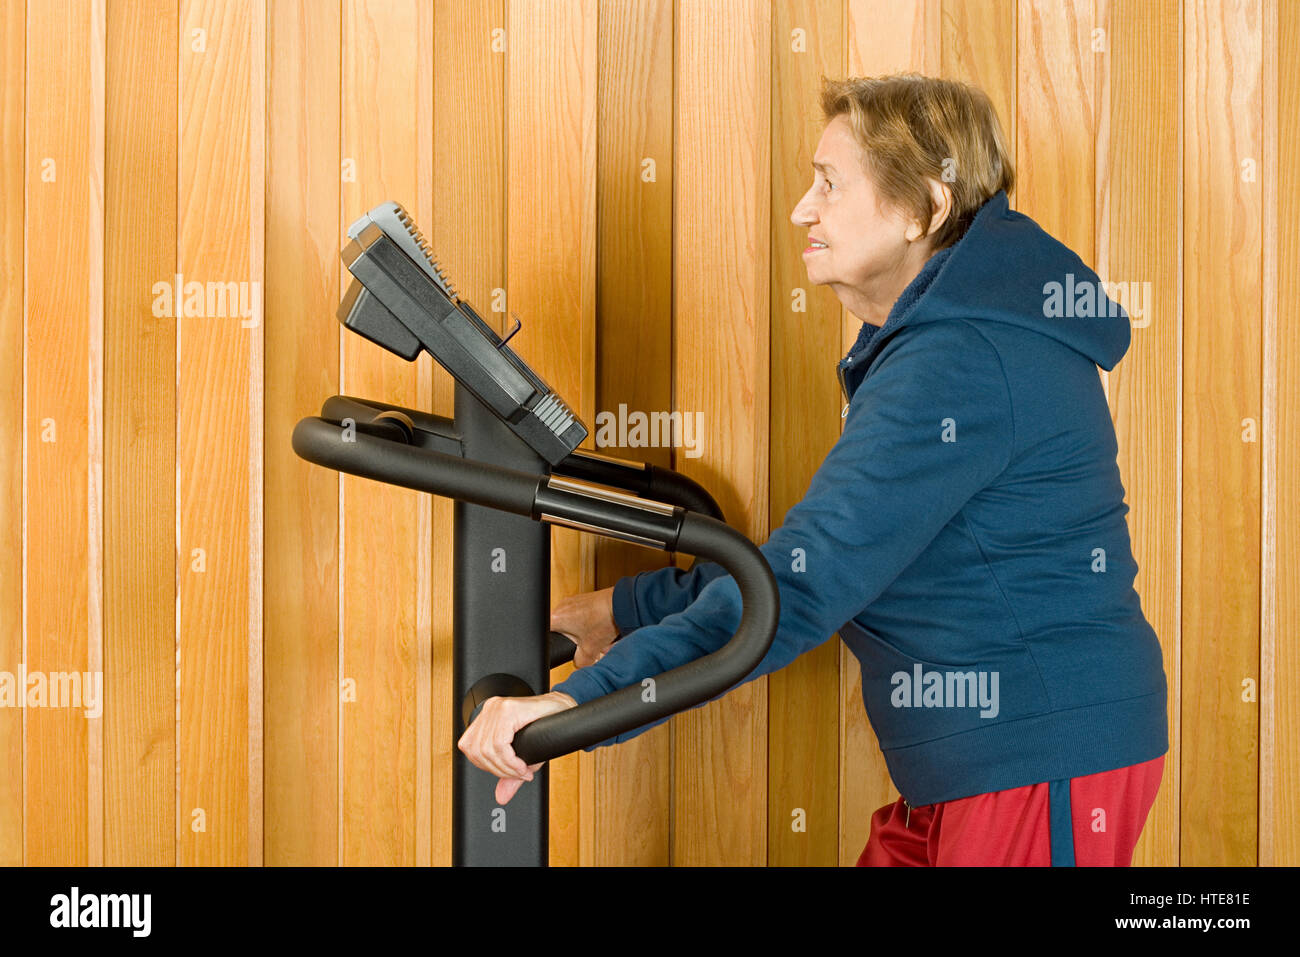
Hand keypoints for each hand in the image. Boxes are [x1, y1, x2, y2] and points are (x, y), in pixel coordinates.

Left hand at [457, 691, 578, 804]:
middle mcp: (490, 710)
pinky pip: (500, 743)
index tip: (510, 775)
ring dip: (506, 768)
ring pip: (487, 749)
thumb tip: (500, 796)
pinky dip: (510, 761)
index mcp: (487, 717)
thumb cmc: (546, 725)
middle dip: (499, 770)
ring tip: (522, 771)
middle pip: (478, 751)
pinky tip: (522, 765)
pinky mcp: (509, 709)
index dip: (487, 768)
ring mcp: (497, 707)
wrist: (564, 709)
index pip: (470, 748)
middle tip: (519, 775)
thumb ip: (509, 774)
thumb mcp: (524, 754)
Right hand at [551, 586, 618, 667]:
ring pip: (578, 624)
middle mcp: (562, 607)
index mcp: (556, 618)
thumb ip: (580, 662)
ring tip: (603, 640)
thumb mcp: (590, 651)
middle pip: (566, 632)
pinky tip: (605, 629)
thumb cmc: (604, 620)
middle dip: (581, 642)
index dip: (560, 646)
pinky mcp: (585, 598)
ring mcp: (574, 601)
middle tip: (593, 647)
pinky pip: (585, 615)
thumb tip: (579, 664)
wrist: (622, 604)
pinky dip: (594, 624)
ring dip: (590, 634)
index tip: (570, 648)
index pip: (548, 636)